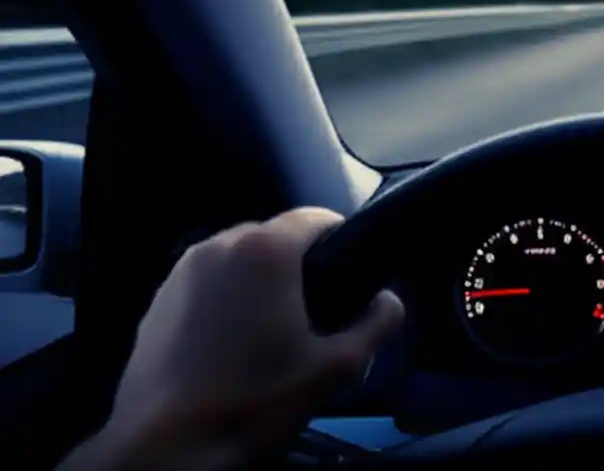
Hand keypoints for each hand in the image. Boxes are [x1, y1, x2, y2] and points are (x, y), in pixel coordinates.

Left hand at [59, 208, 403, 470]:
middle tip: (316, 312)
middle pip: (274, 236)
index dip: (342, 239)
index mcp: (264, 251)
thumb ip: (376, 325)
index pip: (316, 216)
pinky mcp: (154, 302)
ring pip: (236, 260)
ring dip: (258, 282)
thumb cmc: (256, 401)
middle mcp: (217, 246)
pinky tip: (231, 347)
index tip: (353, 275)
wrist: (166, 448)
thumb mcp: (337, 369)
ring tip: (271, 331)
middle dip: (299, 264)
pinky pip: (204, 285)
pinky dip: (224, 301)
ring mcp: (178, 273)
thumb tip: (388, 301)